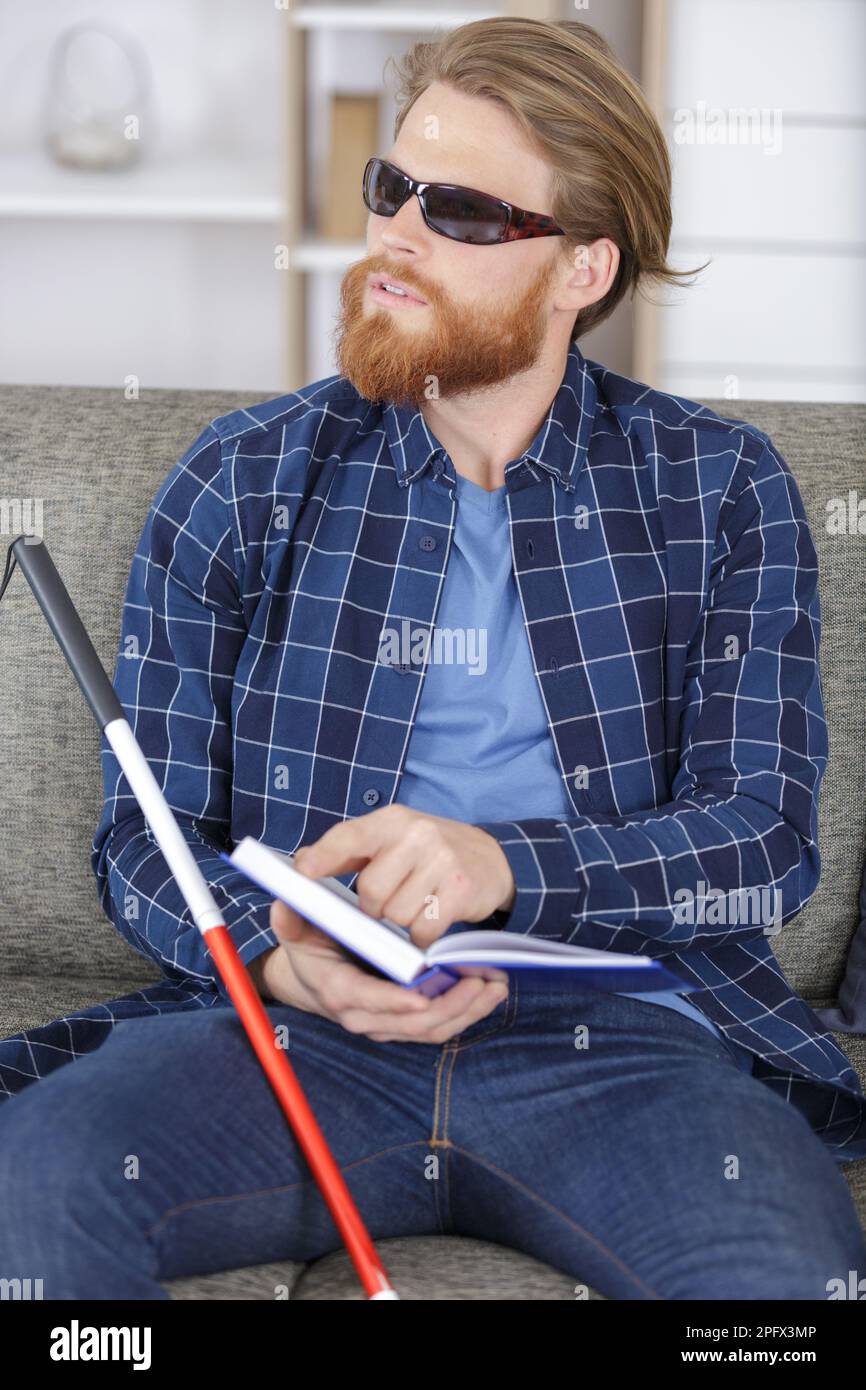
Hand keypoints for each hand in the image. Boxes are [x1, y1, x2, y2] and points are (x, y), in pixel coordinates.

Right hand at [253, 898, 508, 1043]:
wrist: (312, 975)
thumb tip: (284, 903)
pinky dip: (466, 1012)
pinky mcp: (404, 1025)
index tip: (423, 994)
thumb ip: (290, 916)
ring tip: (495, 986)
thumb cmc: (310, 945)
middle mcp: (363, 1016)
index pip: (367, 1001)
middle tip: (480, 981)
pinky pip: (438, 1026)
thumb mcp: (296, 927)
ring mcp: (386, 1024)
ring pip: (431, 1029)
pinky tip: (489, 992)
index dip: (395, 1001)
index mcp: (338, 991)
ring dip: (466, 1010)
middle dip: (449, 1005)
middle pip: (411, 1023)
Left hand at [292, 804, 515, 949]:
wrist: (492, 858)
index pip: (350, 836)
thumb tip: (304, 861)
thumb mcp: (392, 839)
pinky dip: (423, 934)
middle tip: (392, 899)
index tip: (303, 872)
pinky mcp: (460, 889)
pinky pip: (424, 929)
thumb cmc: (431, 852)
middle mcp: (418, 834)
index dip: (324, 855)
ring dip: (402, 920)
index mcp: (393, 820)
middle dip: (375, 906)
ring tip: (418, 903)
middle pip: (371, 890)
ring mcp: (442, 860)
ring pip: (396, 914)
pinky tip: (433, 917)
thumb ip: (350, 851)